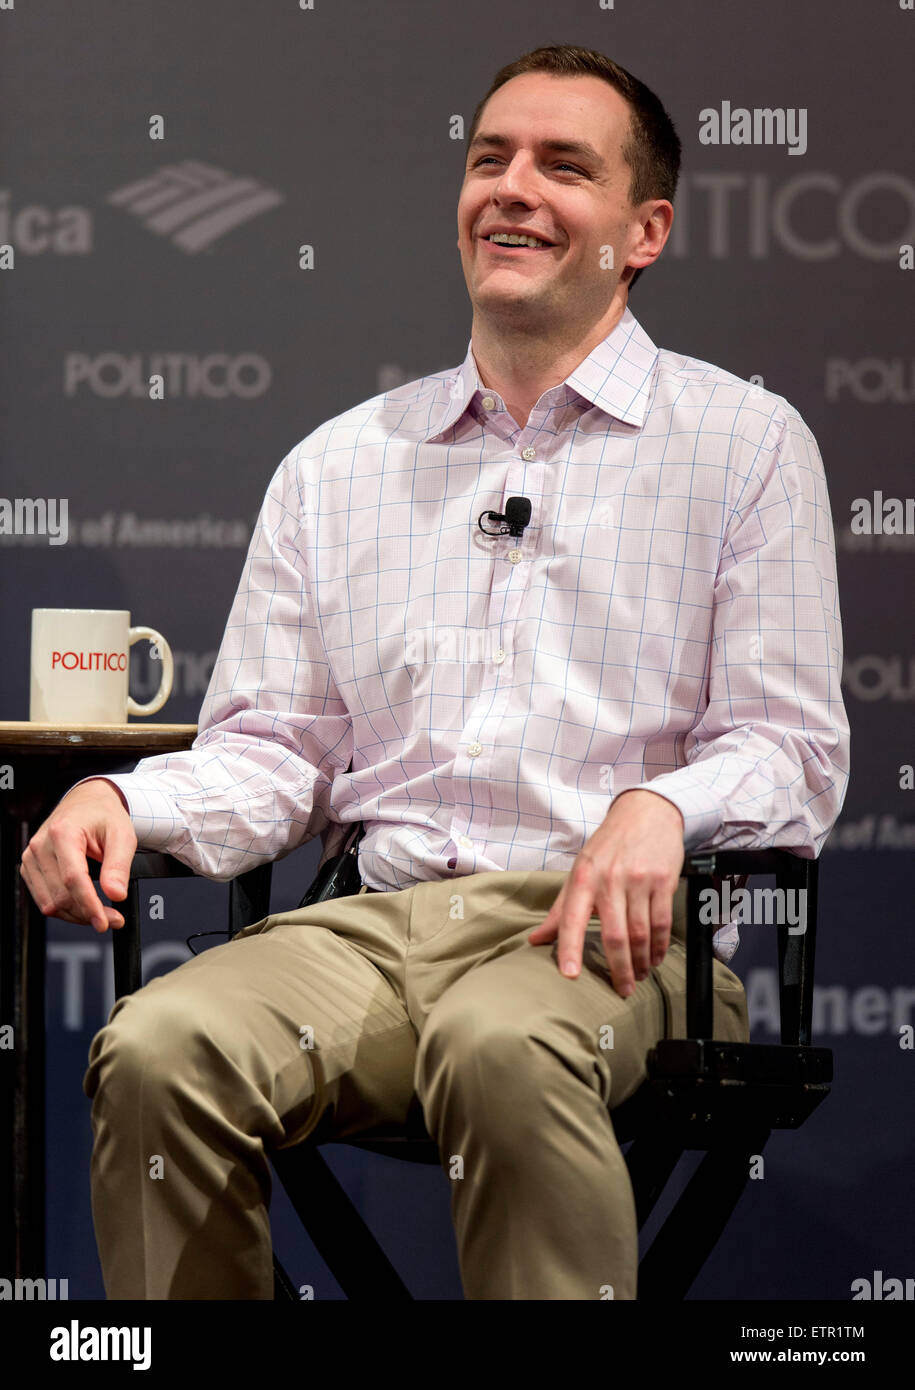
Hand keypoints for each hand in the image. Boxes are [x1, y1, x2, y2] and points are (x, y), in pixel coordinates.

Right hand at [20, 779, 136, 932]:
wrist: (87, 803)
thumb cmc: (103, 816)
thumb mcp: (123, 835)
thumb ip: (119, 866)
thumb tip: (116, 894)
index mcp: (64, 833)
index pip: (73, 879)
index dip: (89, 905)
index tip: (104, 922)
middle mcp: (41, 845)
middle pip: (61, 895)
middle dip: (88, 913)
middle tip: (114, 918)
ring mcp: (31, 857)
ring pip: (50, 903)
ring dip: (76, 915)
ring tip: (101, 913)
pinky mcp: (30, 868)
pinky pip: (44, 900)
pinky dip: (65, 909)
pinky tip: (83, 905)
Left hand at [527, 789, 684, 997]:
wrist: (646, 813)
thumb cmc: (607, 846)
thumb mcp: (579, 871)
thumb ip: (560, 910)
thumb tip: (534, 940)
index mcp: (583, 879)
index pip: (572, 919)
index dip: (570, 948)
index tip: (569, 975)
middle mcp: (609, 880)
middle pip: (614, 935)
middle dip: (619, 969)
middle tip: (622, 990)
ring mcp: (638, 880)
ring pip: (640, 933)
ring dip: (641, 961)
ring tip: (639, 975)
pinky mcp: (663, 881)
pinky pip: (662, 922)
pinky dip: (659, 946)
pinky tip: (655, 957)